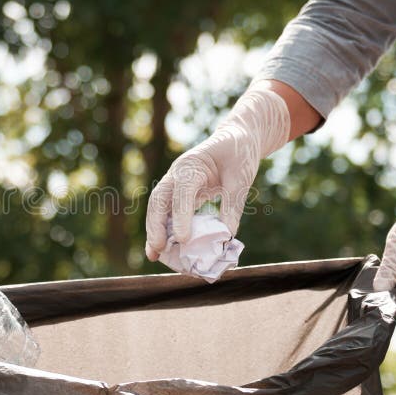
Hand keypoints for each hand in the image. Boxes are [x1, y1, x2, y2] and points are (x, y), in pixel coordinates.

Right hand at [145, 83, 289, 260]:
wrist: (237, 138)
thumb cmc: (239, 154)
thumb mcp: (241, 177)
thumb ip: (233, 205)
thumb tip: (227, 237)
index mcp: (192, 164)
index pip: (182, 191)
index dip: (181, 215)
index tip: (183, 239)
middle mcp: (177, 173)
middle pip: (159, 199)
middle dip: (156, 225)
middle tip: (157, 250)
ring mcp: (175, 183)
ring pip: (158, 207)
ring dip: (155, 230)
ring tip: (154, 255)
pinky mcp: (179, 193)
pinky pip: (167, 211)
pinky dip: (165, 229)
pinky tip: (165, 248)